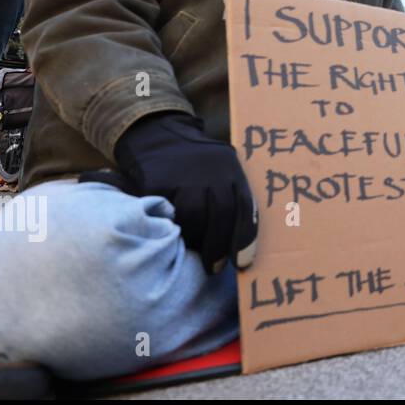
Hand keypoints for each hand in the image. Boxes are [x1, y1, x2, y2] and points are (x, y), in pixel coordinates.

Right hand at [83, 113, 257, 275]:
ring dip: (196, 238)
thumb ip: (232, 196)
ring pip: (194, 215)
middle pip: (221, 213)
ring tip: (195, 250)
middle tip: (216, 267)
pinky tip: (175, 233)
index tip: (243, 263)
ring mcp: (184, 173)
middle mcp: (212, 169)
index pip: (245, 206)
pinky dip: (174, 226)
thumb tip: (245, 244)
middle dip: (219, 245)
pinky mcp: (159, 180)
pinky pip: (169, 212)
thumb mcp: (221, 170)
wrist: (159, 136)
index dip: (245, 238)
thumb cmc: (197, 166)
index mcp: (233, 168)